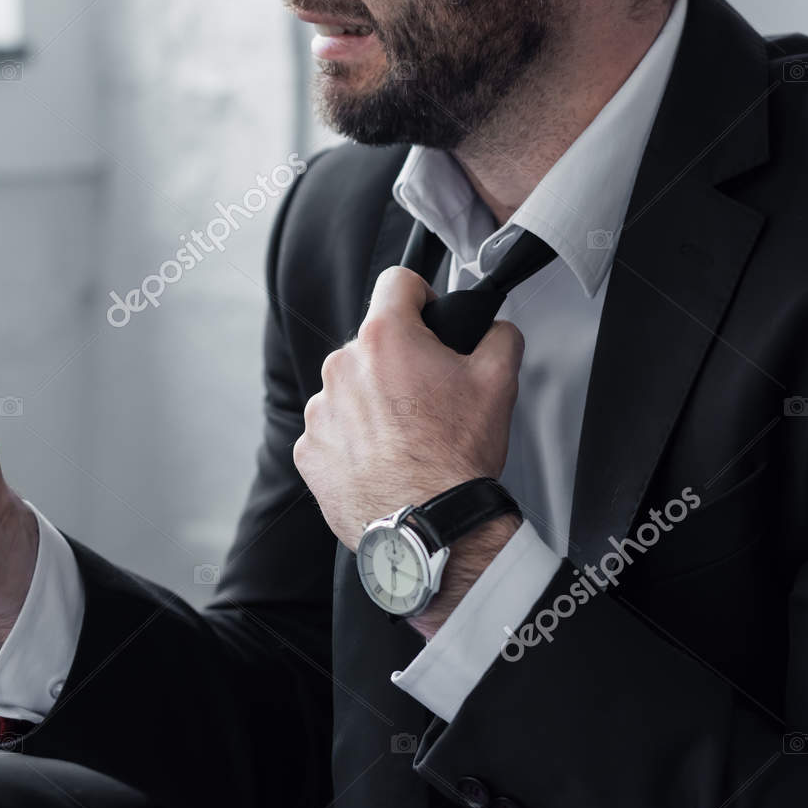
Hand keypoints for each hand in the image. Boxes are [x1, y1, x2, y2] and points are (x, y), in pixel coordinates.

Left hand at [293, 267, 524, 631]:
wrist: (428, 525)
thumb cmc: (456, 459)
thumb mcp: (500, 383)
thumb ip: (500, 336)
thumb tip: (494, 329)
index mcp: (385, 339)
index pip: (397, 282)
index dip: (421, 296)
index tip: (428, 317)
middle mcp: (342, 367)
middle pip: (373, 343)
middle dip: (400, 362)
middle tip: (430, 396)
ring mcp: (319, 409)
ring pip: (350, 388)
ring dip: (373, 402)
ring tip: (407, 436)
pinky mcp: (308, 449)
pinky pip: (331, 429)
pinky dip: (353, 440)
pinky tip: (383, 460)